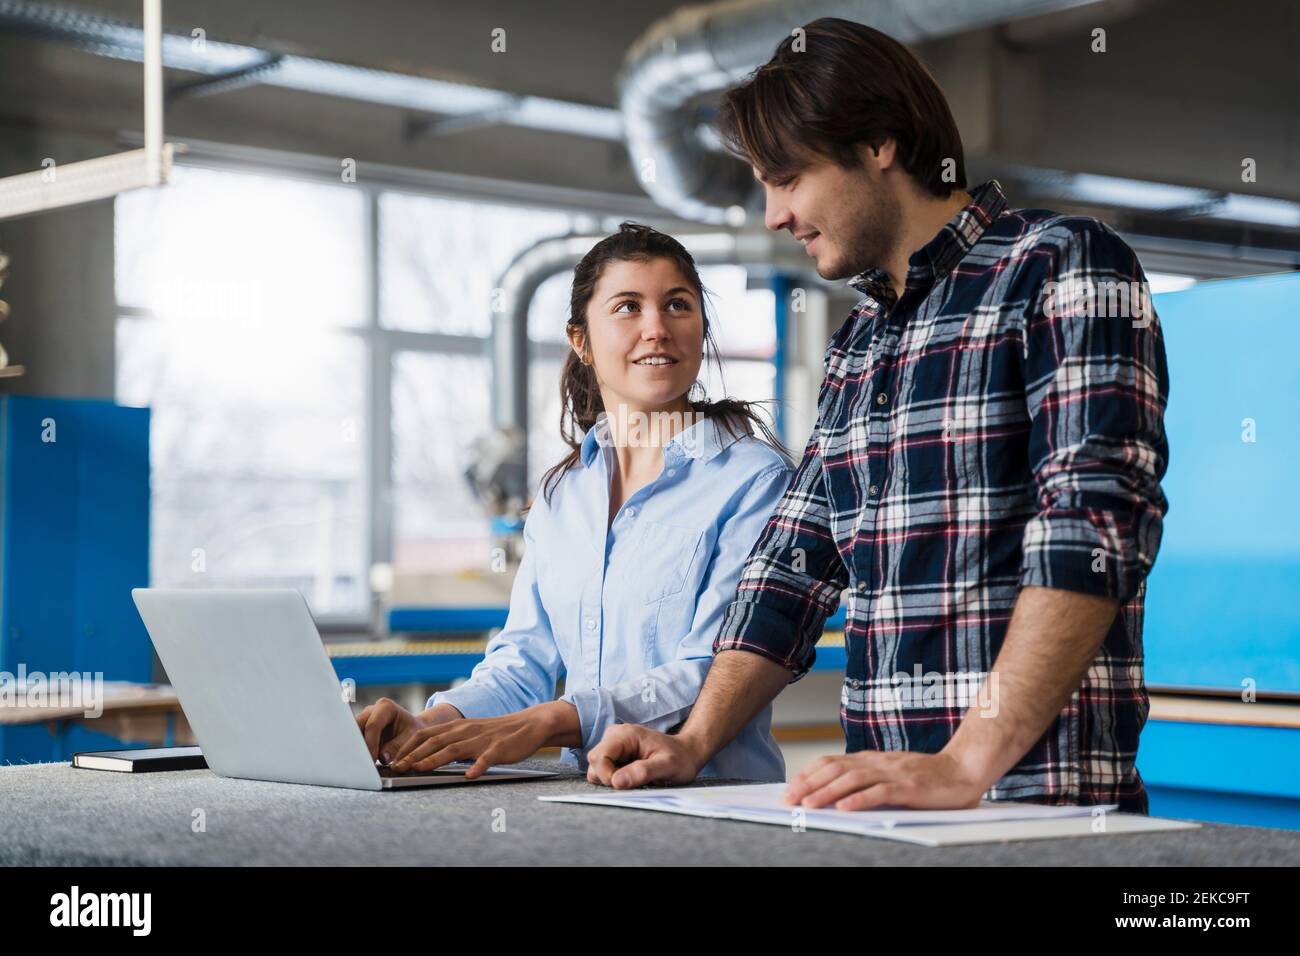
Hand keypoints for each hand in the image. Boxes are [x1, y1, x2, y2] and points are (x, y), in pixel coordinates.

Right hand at [355, 697, 460, 765]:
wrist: (415, 730)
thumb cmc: (415, 732)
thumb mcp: (412, 738)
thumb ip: (398, 746)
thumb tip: (382, 757)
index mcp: (386, 707)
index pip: (373, 725)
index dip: (370, 744)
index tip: (371, 760)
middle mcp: (372, 711)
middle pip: (357, 728)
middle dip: (358, 746)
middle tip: (361, 765)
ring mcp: (364, 720)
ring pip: (352, 735)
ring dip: (354, 750)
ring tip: (358, 766)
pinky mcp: (360, 731)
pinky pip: (353, 741)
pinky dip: (356, 752)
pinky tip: (358, 764)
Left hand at [388, 701, 576, 778]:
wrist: (529, 724)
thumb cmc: (497, 734)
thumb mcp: (470, 734)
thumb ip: (451, 743)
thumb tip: (426, 756)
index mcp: (457, 727)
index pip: (426, 735)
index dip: (408, 747)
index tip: (392, 760)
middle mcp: (465, 731)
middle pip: (435, 742)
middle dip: (414, 754)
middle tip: (397, 767)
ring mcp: (482, 739)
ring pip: (454, 749)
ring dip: (435, 759)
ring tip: (419, 769)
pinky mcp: (498, 748)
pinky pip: (486, 758)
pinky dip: (477, 766)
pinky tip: (470, 775)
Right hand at [586, 724, 704, 788]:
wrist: (686, 753)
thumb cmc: (680, 758)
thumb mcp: (668, 766)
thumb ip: (643, 772)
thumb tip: (616, 782)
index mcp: (626, 734)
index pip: (598, 756)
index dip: (607, 775)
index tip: (626, 785)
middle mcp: (615, 735)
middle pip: (594, 762)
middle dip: (609, 778)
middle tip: (635, 781)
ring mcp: (613, 744)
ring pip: (596, 769)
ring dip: (612, 779)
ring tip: (636, 778)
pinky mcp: (613, 754)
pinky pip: (603, 771)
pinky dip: (615, 779)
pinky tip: (632, 777)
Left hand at [783, 750, 985, 810]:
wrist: (964, 769)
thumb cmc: (927, 777)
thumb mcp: (891, 773)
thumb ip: (868, 779)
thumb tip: (838, 794)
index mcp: (871, 759)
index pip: (832, 761)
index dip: (809, 773)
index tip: (791, 786)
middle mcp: (878, 763)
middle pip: (835, 769)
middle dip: (809, 784)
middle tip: (789, 799)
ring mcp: (893, 773)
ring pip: (853, 780)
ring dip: (827, 793)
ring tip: (808, 805)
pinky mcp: (909, 787)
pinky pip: (881, 793)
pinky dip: (861, 800)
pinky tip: (845, 809)